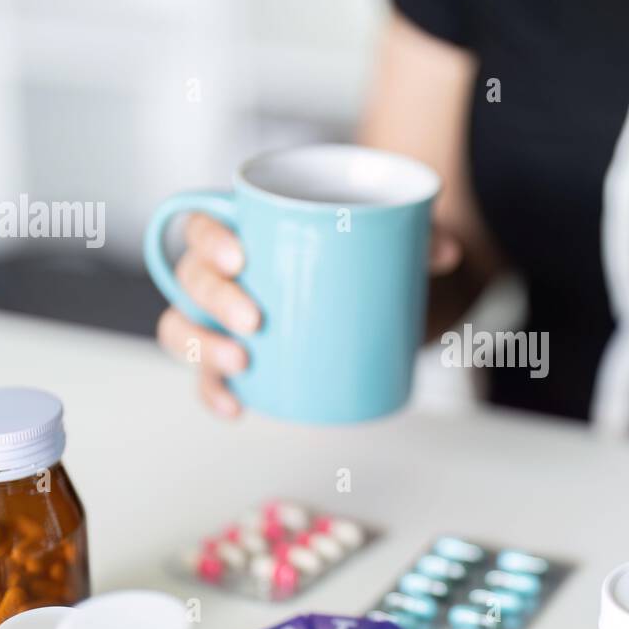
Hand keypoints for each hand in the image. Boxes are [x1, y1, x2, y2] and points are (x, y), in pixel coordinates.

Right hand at [156, 213, 463, 416]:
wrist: (378, 295)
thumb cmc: (365, 255)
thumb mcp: (391, 240)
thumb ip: (417, 236)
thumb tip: (445, 251)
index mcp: (244, 228)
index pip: (201, 222)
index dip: (208, 237)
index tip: (240, 255)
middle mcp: (221, 271)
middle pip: (191, 278)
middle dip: (214, 300)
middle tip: (255, 321)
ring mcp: (222, 316)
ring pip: (183, 326)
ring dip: (202, 347)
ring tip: (242, 362)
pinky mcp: (236, 355)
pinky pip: (206, 374)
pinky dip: (213, 391)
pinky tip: (235, 406)